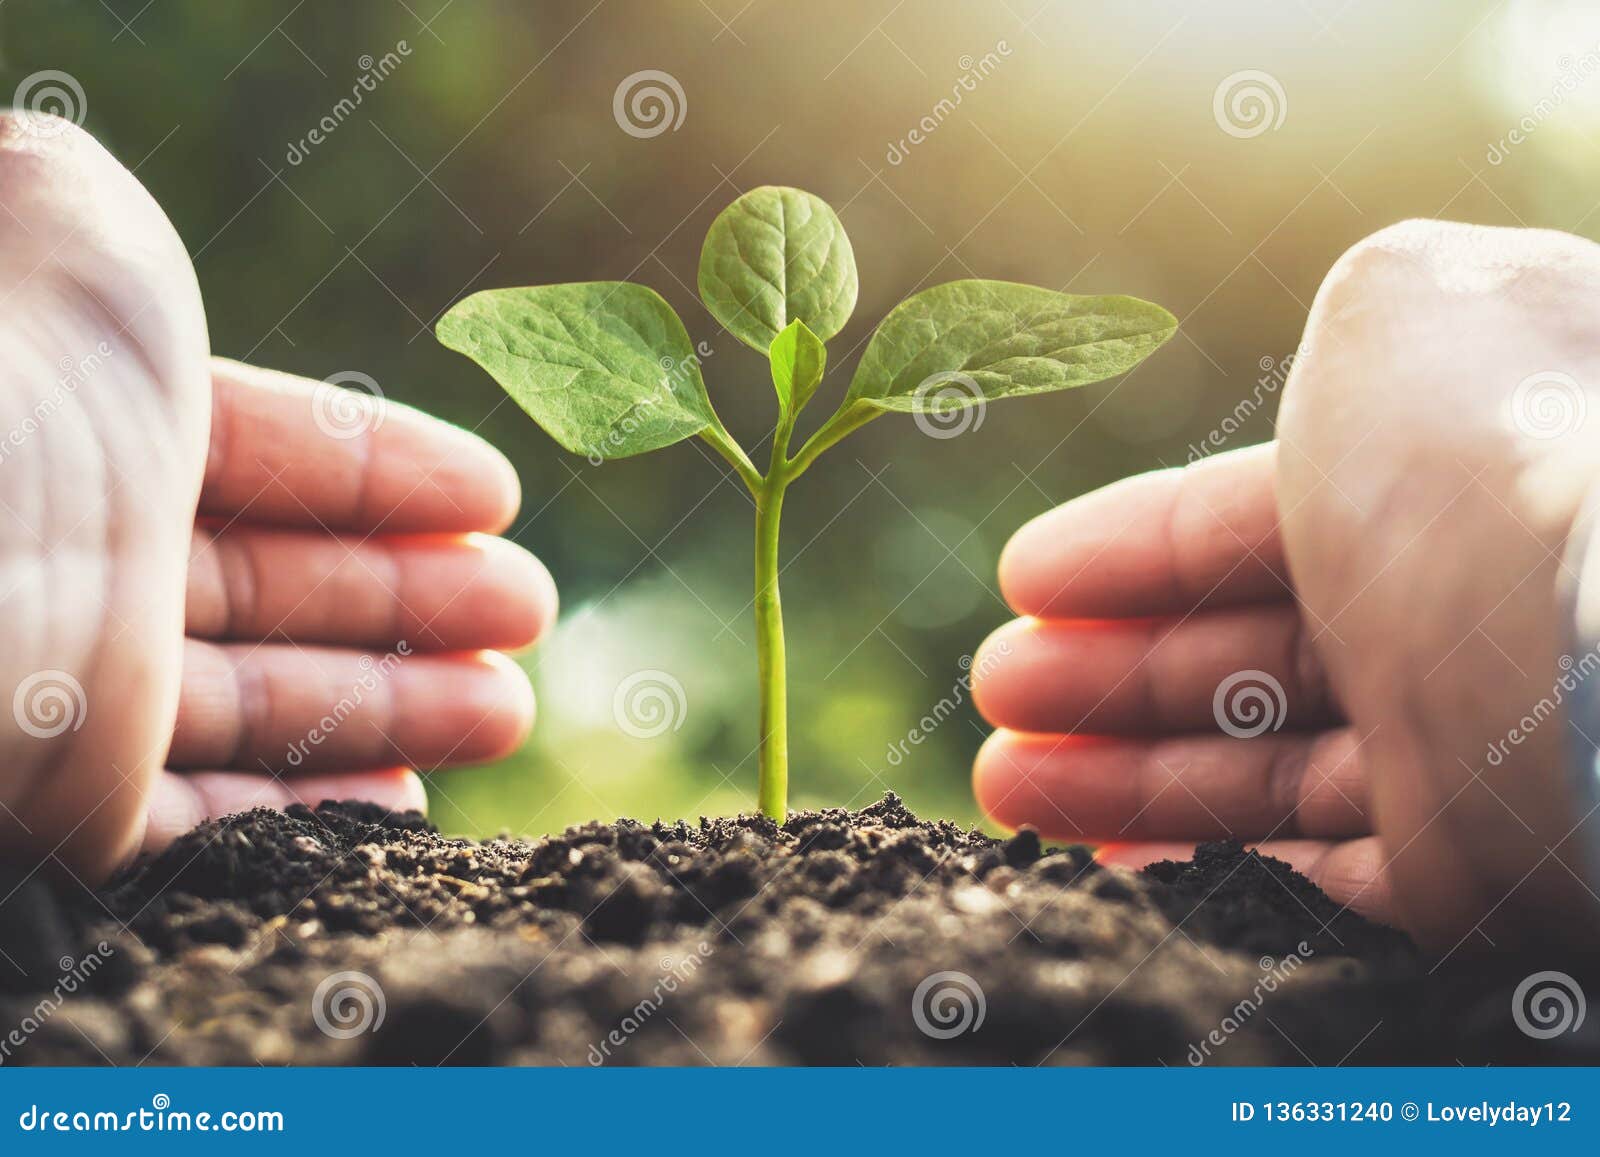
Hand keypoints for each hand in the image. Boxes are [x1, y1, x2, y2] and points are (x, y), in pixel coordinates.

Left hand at [0, 117, 553, 881]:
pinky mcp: (64, 819)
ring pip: (256, 706)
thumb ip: (99, 221)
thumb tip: (58, 176)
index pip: (256, 450)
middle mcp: (71, 560)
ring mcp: (67, 697)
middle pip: (277, 584)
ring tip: (508, 712)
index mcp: (78, 426)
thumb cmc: (4, 426)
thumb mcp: (76, 261)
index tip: (498, 496)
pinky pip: (198, 826)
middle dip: (418, 597)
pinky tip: (400, 803)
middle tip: (530, 612)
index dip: (386, 469)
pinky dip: (301, 814)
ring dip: (395, 712)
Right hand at [974, 220, 1599, 951]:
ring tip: (1003, 786)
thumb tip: (1346, 377)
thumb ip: (1356, 326)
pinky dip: (1213, 867)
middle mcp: (1465, 607)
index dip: (1131, 544)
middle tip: (997, 693)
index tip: (1019, 578)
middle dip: (1102, 669)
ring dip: (1126, 776)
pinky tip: (1113, 858)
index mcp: (1456, 467)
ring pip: (1270, 769)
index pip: (1261, 512)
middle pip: (1248, 647)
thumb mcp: (1398, 315)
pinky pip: (1324, 881)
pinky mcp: (1478, 878)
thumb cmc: (1482, 467)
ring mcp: (1475, 748)